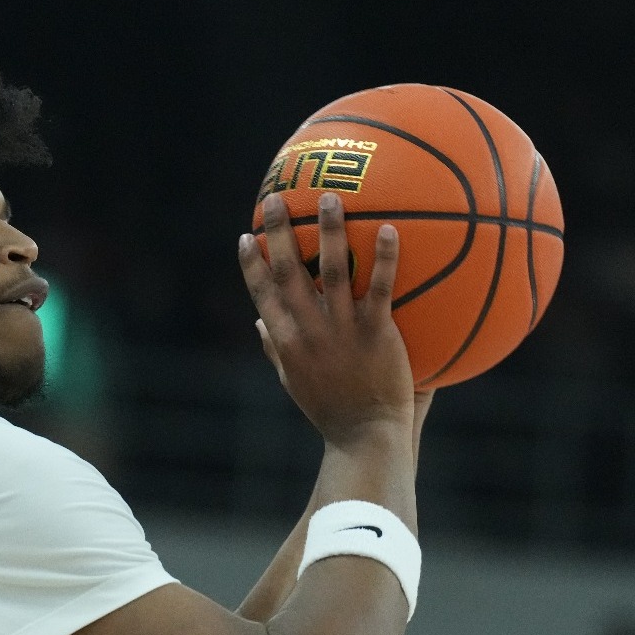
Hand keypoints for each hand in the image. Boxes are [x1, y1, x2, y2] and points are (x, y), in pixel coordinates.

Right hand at [240, 193, 415, 446]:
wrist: (365, 437)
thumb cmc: (331, 413)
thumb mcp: (295, 383)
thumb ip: (275, 352)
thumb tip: (258, 325)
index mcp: (286, 342)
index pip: (261, 295)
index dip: (251, 264)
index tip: (245, 236)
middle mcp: (308, 331)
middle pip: (288, 272)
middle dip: (279, 232)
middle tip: (276, 198)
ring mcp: (342, 330)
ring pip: (331, 271)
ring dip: (329, 231)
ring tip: (330, 197)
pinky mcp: (376, 334)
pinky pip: (379, 288)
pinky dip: (383, 258)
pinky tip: (389, 229)